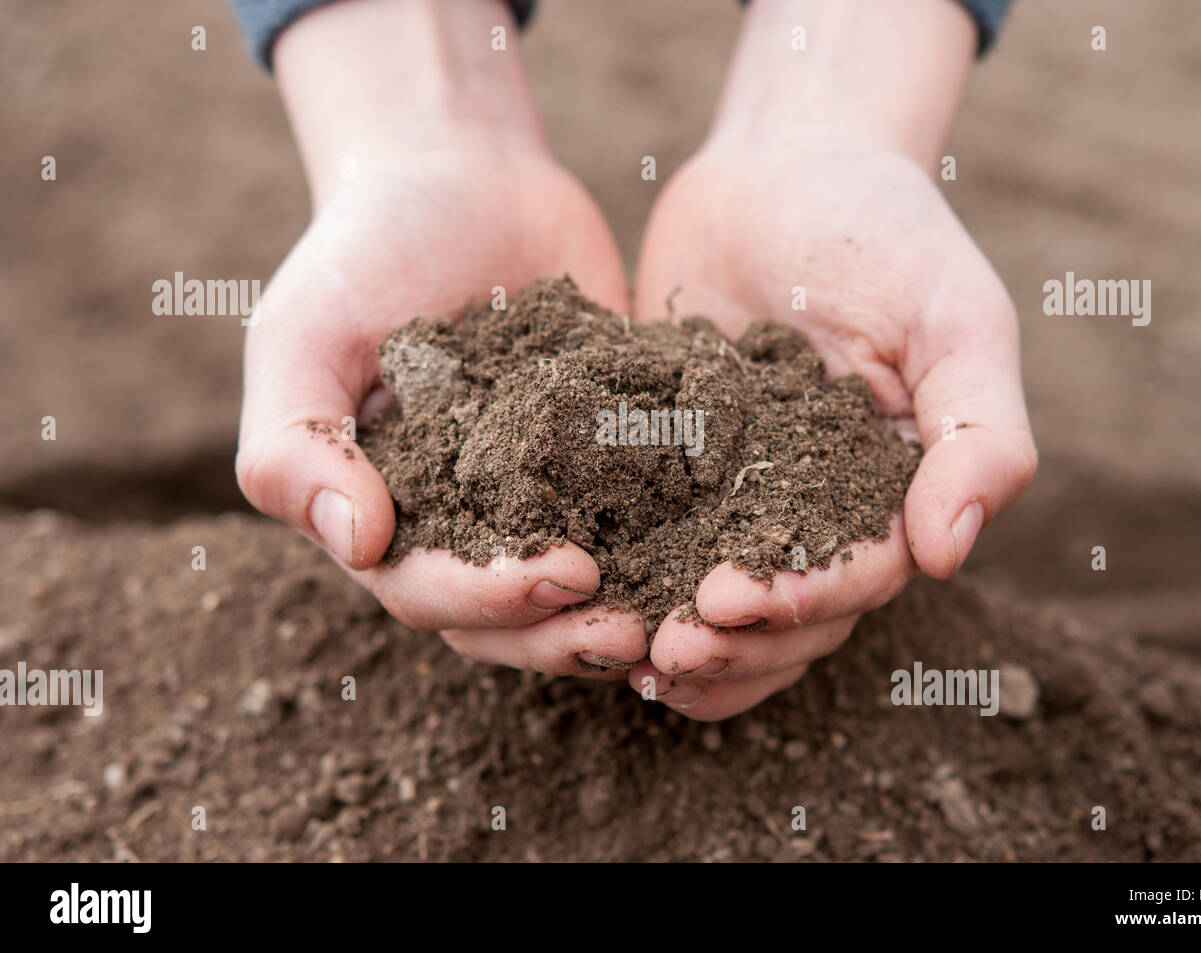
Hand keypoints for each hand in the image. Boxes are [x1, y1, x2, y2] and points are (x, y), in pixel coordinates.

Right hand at [236, 0, 645, 677]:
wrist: (459, 178)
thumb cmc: (362, 255)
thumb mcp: (298, 338)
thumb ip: (295, 446)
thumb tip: (359, 545)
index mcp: (389, 518)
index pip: (428, 592)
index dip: (489, 600)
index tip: (560, 575)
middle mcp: (468, 525)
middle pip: (510, 617)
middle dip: (567, 632)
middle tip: (632, 631)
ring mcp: (546, 497)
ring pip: (583, 588)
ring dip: (627, 611)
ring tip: (686, 618)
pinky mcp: (612, 460)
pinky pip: (645, 515)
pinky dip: (680, 542)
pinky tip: (726, 549)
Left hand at [627, 0, 1036, 718]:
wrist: (780, 165)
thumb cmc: (884, 230)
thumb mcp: (955, 316)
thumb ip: (979, 432)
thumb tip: (950, 555)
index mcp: (894, 492)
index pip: (861, 575)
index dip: (805, 597)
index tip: (736, 598)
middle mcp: (819, 510)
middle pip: (788, 615)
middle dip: (732, 644)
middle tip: (665, 654)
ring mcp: (741, 496)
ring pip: (721, 604)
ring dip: (681, 640)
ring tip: (621, 656)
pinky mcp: (670, 471)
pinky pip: (653, 544)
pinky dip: (628, 586)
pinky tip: (584, 610)